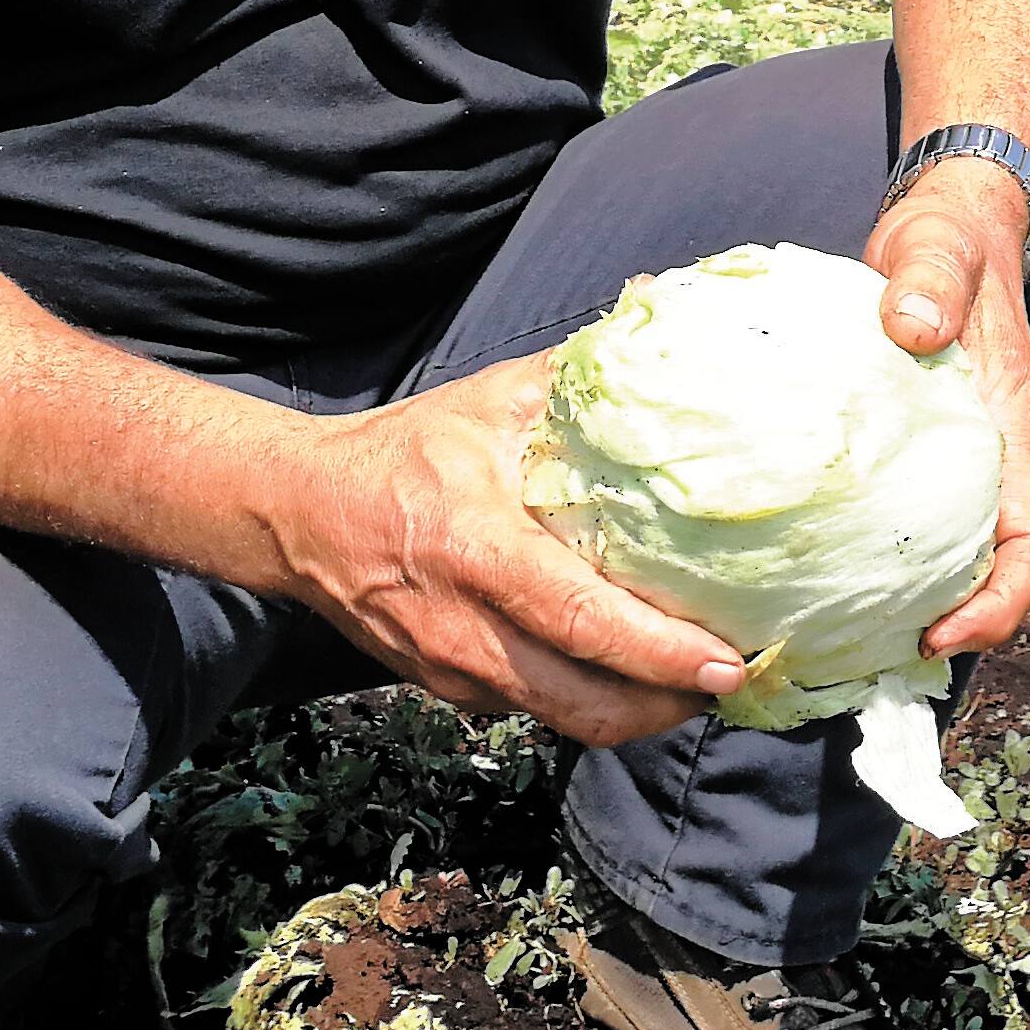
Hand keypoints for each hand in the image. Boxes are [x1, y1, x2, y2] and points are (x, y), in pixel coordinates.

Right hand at [294, 353, 750, 745]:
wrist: (298, 514)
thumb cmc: (402, 454)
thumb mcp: (486, 402)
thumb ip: (572, 376)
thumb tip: (653, 310)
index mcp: (479, 550)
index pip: (583, 620)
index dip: (660, 652)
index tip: (725, 661)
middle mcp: (465, 627)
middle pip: (585, 701)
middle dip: (668, 704)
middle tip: (731, 678)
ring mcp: (452, 670)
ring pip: (564, 719)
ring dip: (637, 715)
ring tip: (694, 686)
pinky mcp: (447, 690)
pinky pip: (535, 712)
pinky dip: (591, 705)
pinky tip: (631, 678)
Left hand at [870, 159, 1029, 656]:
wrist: (949, 224)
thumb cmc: (951, 241)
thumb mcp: (940, 247)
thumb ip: (929, 279)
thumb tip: (913, 325)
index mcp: (1011, 435)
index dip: (1001, 604)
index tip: (941, 633)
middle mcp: (991, 463)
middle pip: (994, 575)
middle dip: (953, 630)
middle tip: (871, 658)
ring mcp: (954, 464)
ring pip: (950, 559)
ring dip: (912, 605)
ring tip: (838, 640)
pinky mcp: (913, 455)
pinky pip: (904, 525)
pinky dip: (873, 560)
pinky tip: (810, 571)